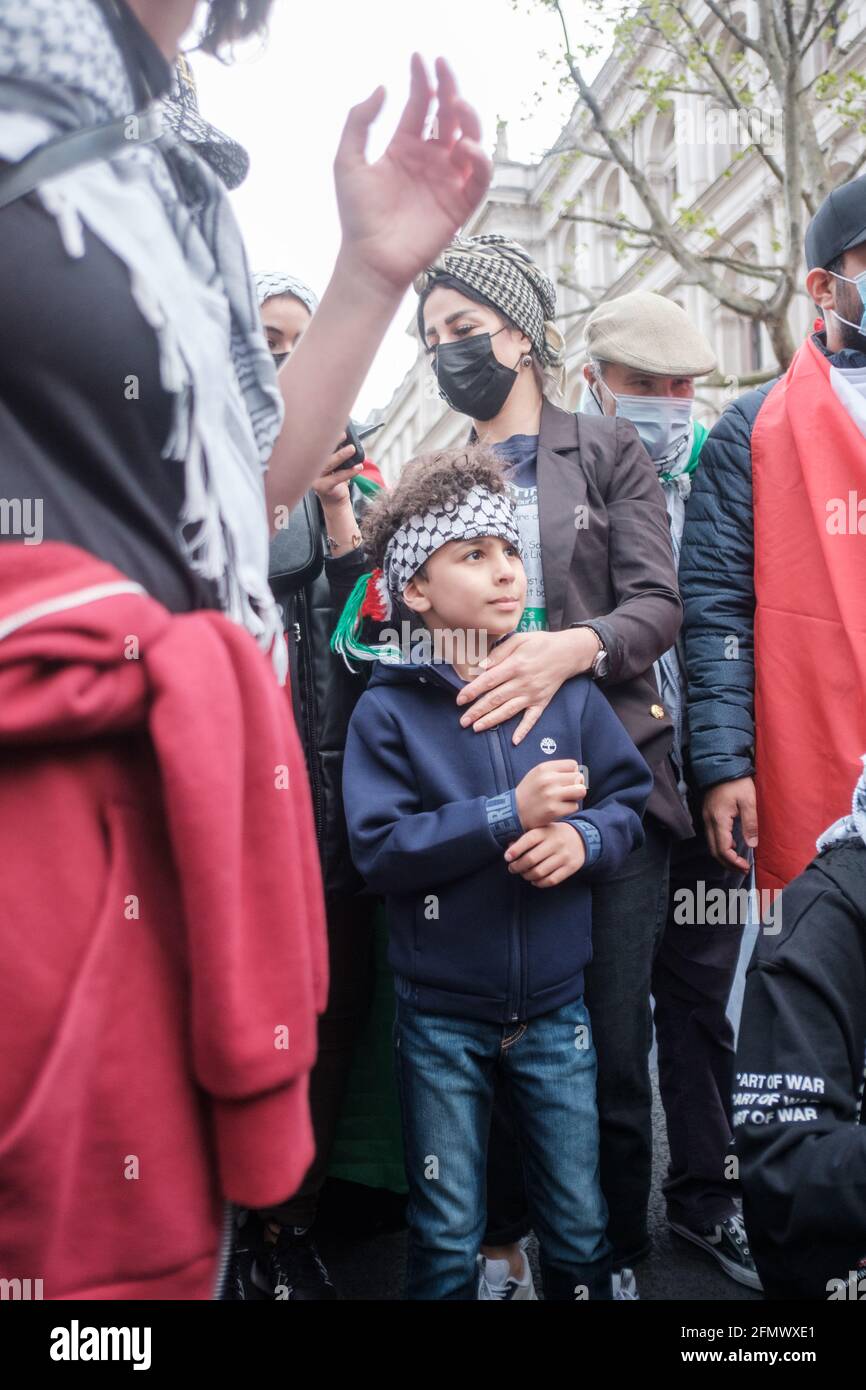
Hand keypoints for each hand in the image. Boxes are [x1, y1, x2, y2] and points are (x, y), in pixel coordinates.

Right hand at [311, 438, 364, 504]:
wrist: (334, 497)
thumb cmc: (335, 476)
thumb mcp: (335, 461)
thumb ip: (336, 450)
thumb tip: (344, 434)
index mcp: (312, 458)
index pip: (316, 444)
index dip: (324, 435)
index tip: (335, 428)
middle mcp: (310, 467)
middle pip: (320, 452)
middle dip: (332, 442)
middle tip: (343, 434)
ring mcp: (315, 478)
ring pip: (329, 464)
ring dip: (341, 455)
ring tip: (352, 449)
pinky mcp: (322, 487)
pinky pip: (337, 478)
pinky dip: (349, 472)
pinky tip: (358, 467)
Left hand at [333, 54, 490, 294]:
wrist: (369, 258)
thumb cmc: (357, 215)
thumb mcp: (347, 161)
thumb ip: (359, 122)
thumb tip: (383, 87)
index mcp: (405, 146)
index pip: (421, 105)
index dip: (423, 80)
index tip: (420, 58)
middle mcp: (430, 159)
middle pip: (449, 116)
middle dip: (451, 88)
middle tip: (444, 69)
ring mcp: (447, 180)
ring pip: (471, 139)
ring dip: (469, 118)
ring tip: (455, 106)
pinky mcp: (460, 205)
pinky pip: (480, 177)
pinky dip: (479, 160)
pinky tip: (463, 148)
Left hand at [456, 629, 595, 742]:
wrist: (569, 653)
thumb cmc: (541, 644)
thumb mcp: (519, 639)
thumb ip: (499, 652)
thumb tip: (481, 666)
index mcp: (515, 665)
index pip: (489, 681)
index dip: (473, 691)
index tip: (459, 700)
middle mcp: (523, 682)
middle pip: (495, 699)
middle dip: (477, 711)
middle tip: (462, 721)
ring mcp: (533, 695)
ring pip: (509, 711)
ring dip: (492, 721)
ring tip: (476, 728)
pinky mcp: (542, 702)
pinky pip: (532, 719)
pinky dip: (524, 730)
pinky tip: (514, 741)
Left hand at [505, 823, 585, 886]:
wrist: (580, 838)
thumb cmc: (553, 835)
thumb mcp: (541, 831)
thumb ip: (525, 838)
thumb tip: (509, 848)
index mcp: (546, 831)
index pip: (528, 840)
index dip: (515, 850)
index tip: (507, 857)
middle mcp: (556, 843)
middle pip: (531, 859)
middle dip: (517, 866)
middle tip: (512, 868)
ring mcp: (564, 856)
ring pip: (540, 872)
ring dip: (527, 876)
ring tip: (523, 874)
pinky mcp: (570, 867)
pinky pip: (551, 880)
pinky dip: (539, 883)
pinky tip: (534, 880)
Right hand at [515, 760, 586, 829]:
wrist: (514, 812)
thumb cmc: (530, 791)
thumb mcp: (537, 773)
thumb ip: (556, 769)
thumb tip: (579, 770)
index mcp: (544, 768)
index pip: (573, 764)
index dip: (572, 772)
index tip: (566, 780)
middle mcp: (548, 780)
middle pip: (579, 777)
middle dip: (576, 785)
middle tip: (567, 791)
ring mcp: (551, 796)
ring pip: (581, 791)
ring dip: (576, 796)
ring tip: (566, 798)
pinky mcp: (554, 810)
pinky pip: (574, 806)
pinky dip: (569, 808)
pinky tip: (559, 808)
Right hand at [702, 777, 757, 874]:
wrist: (720, 765)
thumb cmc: (736, 782)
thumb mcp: (749, 801)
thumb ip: (750, 823)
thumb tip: (752, 845)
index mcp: (719, 820)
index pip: (723, 849)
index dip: (733, 862)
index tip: (746, 867)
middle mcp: (709, 822)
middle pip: (714, 851)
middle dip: (728, 864)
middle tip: (742, 870)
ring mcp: (706, 819)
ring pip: (711, 845)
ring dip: (724, 857)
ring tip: (738, 862)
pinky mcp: (708, 815)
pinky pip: (712, 837)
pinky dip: (721, 847)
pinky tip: (732, 847)